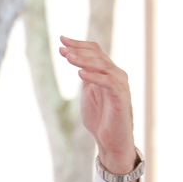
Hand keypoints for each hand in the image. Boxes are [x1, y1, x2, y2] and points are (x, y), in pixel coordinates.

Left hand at [58, 35, 137, 174]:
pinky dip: (94, 77)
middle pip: (98, 55)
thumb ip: (86, 77)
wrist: (111, 141)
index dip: (78, 44)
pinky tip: (80, 74)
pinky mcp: (121, 97)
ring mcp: (120, 85)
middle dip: (79, 51)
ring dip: (84, 61)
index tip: (61, 40)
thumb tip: (74, 59)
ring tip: (68, 58)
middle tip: (62, 50)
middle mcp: (116, 74)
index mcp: (108, 72)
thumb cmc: (100, 118)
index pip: (95, 51)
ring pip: (103, 65)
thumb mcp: (89, 92)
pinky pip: (108, 83)